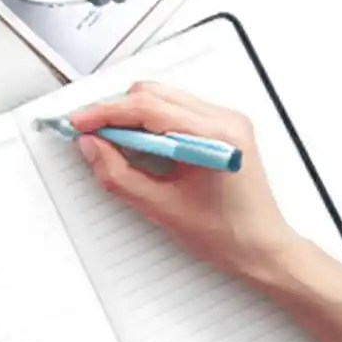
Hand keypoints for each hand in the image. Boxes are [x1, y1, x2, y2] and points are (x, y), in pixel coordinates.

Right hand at [70, 82, 298, 277]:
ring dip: (131, 113)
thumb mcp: (160, 208)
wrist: (263, 247)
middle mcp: (224, 120)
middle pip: (153, 94)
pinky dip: (149, 119)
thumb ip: (118, 174)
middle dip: (115, 110)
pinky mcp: (224, 126)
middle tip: (89, 132)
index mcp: (213, 137)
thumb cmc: (225, 234)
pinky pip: (176, 107)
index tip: (78, 123)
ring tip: (110, 139)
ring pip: (163, 96)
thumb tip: (91, 146)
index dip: (105, 113)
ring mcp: (227, 120)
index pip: (147, 108)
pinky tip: (137, 141)